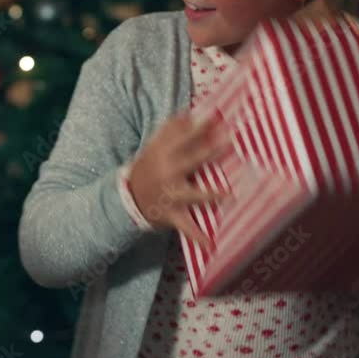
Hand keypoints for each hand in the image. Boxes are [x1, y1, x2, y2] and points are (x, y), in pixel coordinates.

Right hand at [128, 112, 230, 245]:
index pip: (182, 137)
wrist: (128, 198)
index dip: (200, 127)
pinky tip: (211, 245)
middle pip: (191, 160)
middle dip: (209, 151)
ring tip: (230, 194)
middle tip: (229, 141)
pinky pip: (186, 226)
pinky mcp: (171, 214)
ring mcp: (169, 195)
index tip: (217, 117)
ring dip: (211, 194)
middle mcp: (166, 172)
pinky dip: (198, 237)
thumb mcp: (154, 147)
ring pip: (193, 194)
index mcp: (162, 154)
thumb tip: (191, 112)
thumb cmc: (148, 168)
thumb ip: (171, 130)